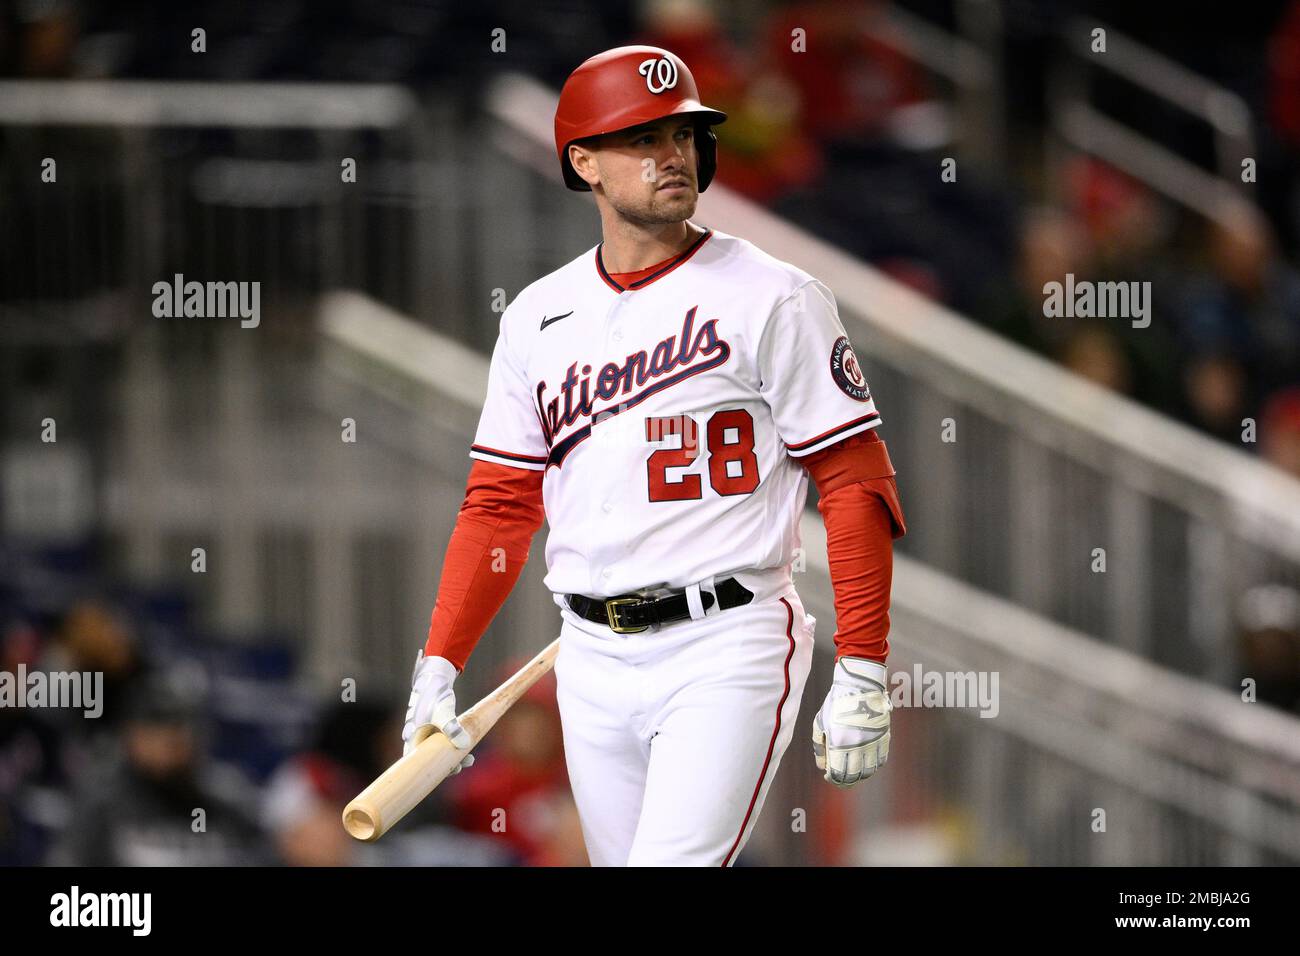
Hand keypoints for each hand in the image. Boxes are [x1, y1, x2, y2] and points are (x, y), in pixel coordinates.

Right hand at [402, 650, 474, 770]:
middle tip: (462, 766)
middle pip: (429, 761)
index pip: (417, 763)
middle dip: (447, 766)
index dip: (431, 772)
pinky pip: (443, 744)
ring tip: (470, 759)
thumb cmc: (434, 695)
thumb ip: (452, 728)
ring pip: (438, 753)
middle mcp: (417, 739)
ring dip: (452, 758)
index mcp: (413, 738)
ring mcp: (426, 735)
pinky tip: (467, 749)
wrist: (435, 678)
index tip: (450, 772)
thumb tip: (465, 745)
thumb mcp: (443, 712)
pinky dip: (453, 748)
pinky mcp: (434, 730)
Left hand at [812, 657, 890, 786]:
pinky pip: (881, 761)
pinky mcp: (884, 738)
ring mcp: (872, 742)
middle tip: (841, 779)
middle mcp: (857, 745)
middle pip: (854, 775)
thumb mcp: (820, 723)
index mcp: (839, 742)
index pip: (837, 772)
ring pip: (868, 771)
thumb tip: (822, 767)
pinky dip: (873, 766)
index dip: (833, 779)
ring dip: (859, 776)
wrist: (858, 686)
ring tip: (853, 773)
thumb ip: (819, 746)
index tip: (829, 777)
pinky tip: (865, 764)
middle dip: (845, 781)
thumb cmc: (836, 704)